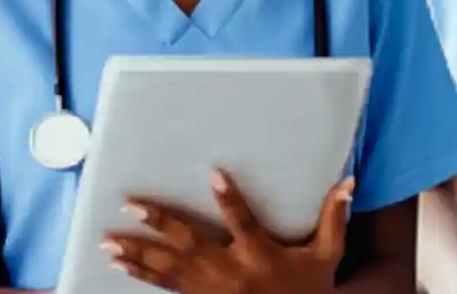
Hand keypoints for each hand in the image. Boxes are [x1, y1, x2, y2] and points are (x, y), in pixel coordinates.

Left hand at [102, 170, 354, 293]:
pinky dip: (141, 275)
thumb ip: (334, 218)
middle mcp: (230, 272)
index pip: (243, 222)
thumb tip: (348, 182)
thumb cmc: (310, 292)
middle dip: (159, 223)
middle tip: (130, 203)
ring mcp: (211, 290)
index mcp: (261, 255)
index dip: (230, 199)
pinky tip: (120, 265)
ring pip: (168, 268)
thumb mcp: (327, 257)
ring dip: (137, 252)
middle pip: (190, 244)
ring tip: (108, 239)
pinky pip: (165, 287)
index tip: (214, 174)